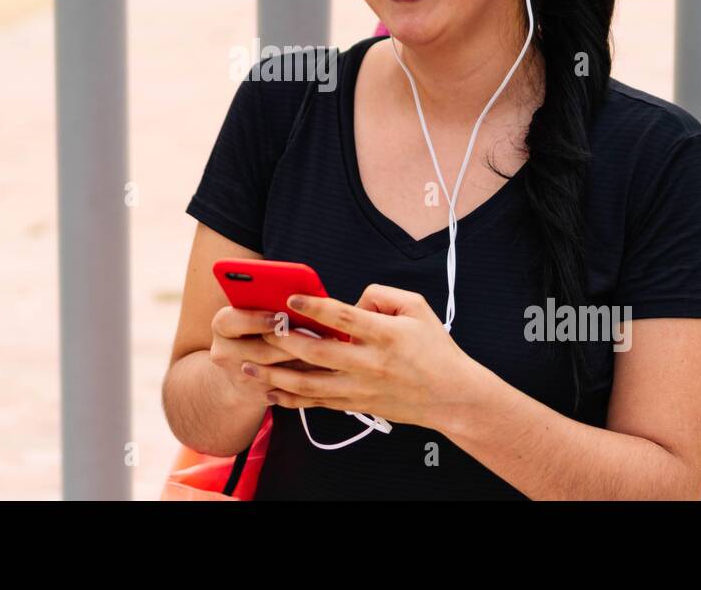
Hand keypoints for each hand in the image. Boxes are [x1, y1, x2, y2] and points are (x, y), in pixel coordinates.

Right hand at [208, 306, 328, 407]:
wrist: (241, 372)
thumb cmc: (255, 329)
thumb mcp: (252, 312)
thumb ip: (268, 302)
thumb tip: (303, 298)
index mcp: (222, 326)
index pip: (230, 321)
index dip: (255, 320)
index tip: (278, 317)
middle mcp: (225, 353)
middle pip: (259, 350)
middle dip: (291, 342)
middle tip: (317, 333)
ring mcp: (241, 378)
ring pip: (277, 371)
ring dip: (305, 358)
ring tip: (329, 346)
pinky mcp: (259, 396)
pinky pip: (287, 388)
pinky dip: (309, 376)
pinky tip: (327, 366)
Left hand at [252, 284, 478, 429]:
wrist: (452, 396)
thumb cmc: (435, 348)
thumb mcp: (418, 307)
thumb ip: (382, 295)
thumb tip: (352, 301)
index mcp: (386, 335)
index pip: (344, 317)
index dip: (315, 306)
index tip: (291, 297)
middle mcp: (370, 364)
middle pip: (318, 354)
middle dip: (284, 342)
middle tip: (259, 329)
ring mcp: (361, 389)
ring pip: (310, 385)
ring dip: (276, 375)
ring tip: (248, 366)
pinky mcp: (357, 405)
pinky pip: (317, 404)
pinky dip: (291, 399)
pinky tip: (269, 392)